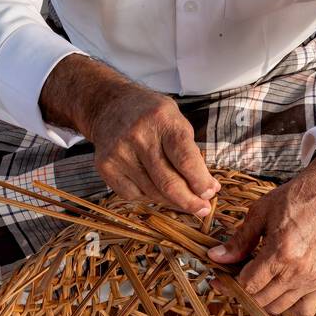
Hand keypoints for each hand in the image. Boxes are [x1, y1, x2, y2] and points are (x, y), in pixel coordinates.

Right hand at [41, 54, 218, 215]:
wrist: (109, 106)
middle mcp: (139, 136)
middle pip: (168, 183)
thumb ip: (191, 152)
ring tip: (184, 201)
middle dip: (189, 201)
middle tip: (202, 209)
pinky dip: (149, 197)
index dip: (200, 182)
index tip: (210, 193)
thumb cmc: (151, 117)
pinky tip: (156, 189)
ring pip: (152, 193)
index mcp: (162, 120)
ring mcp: (119, 152)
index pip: (185, 159)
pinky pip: (133, 195)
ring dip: (172, 202)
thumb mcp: (176, 120)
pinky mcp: (106, 166)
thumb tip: (207, 190)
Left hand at [207, 152, 315, 315]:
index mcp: (280, 252)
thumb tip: (215, 257)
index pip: (247, 284)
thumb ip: (239, 241)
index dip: (228, 285)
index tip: (219, 281)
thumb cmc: (294, 199)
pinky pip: (305, 310)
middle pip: (260, 299)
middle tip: (236, 279)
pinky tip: (282, 292)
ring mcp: (312, 278)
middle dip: (243, 292)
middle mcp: (297, 271)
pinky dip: (292, 308)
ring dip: (263, 300)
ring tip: (257, 283)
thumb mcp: (260, 213)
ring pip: (278, 308)